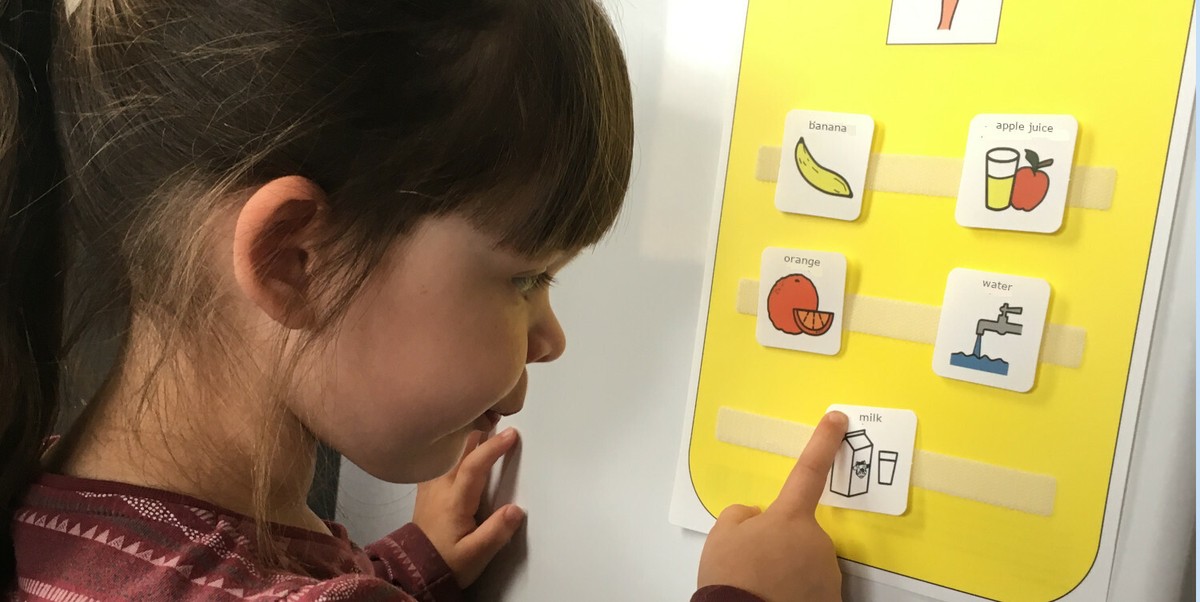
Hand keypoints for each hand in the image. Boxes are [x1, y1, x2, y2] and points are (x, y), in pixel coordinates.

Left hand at [413, 428, 524, 587]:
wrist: (415, 570)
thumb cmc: (447, 562)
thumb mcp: (475, 555)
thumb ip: (496, 532)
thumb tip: (516, 509)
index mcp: (454, 501)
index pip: (473, 465)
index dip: (492, 447)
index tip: (511, 434)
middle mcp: (440, 487)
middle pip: (458, 450)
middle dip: (479, 432)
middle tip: (499, 418)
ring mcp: (430, 486)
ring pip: (447, 452)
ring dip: (465, 437)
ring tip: (483, 425)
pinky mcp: (426, 489)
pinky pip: (438, 460)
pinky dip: (450, 448)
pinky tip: (457, 445)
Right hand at [697, 411, 848, 601]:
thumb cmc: (733, 577)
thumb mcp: (722, 535)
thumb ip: (742, 515)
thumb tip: (756, 516)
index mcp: (790, 518)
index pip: (809, 470)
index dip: (823, 441)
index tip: (838, 419)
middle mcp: (817, 540)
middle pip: (800, 531)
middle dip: (781, 542)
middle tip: (754, 563)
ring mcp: (828, 572)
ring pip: (806, 562)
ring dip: (788, 570)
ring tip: (761, 586)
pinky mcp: (832, 598)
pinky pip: (812, 588)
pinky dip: (795, 593)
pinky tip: (776, 599)